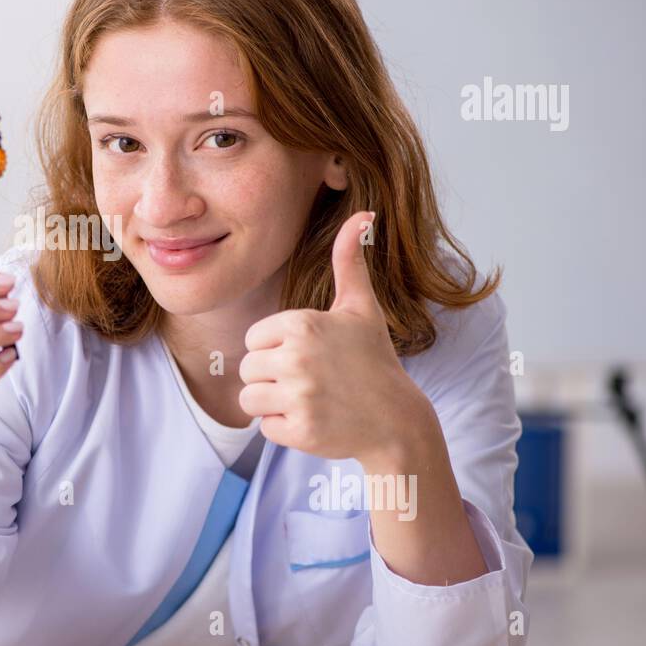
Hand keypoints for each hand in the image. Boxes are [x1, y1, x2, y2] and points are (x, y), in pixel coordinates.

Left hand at [238, 211, 432, 467]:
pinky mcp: (299, 430)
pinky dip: (284, 429)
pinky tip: (315, 420)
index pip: (254, 339)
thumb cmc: (373, 360)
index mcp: (302, 324)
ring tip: (309, 400)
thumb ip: (350, 261)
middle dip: (273, 378)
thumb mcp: (360, 307)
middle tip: (312, 381)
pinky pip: (264, 427)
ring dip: (273, 404)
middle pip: (248, 368)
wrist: (397, 420)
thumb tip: (363, 214)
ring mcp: (299, 396)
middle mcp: (297, 357)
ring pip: (249, 399)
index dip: (276, 349)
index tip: (310, 356)